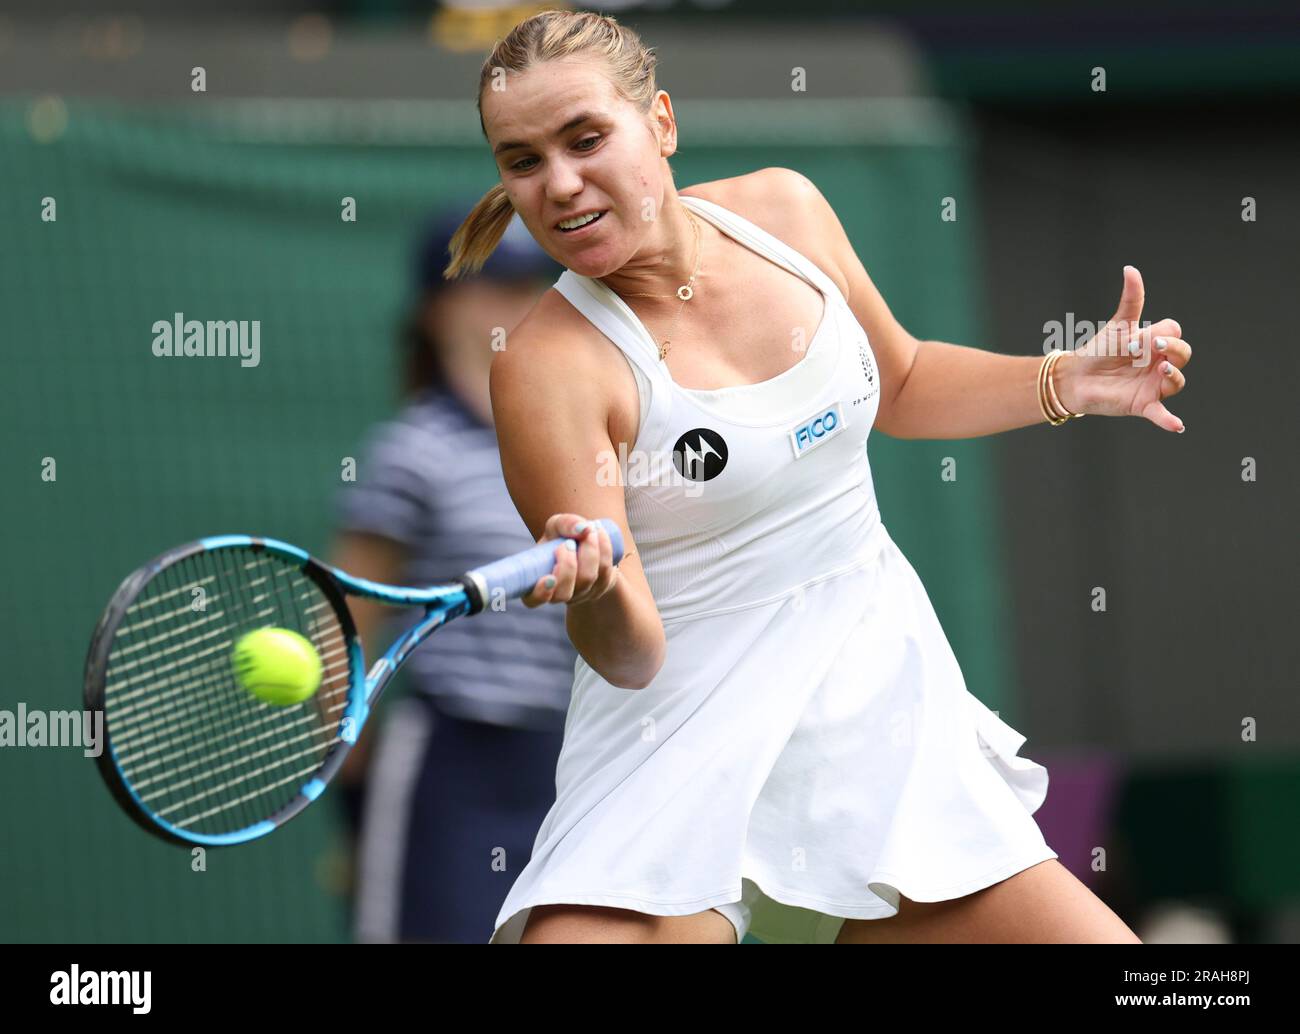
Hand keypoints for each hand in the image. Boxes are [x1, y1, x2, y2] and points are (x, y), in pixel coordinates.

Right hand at [520, 513, 619, 607]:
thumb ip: (564, 524)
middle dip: (568, 564)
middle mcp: (558, 595)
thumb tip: (584, 529)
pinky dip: (604, 549)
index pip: (533, 600)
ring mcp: (581, 595)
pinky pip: (605, 572)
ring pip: (587, 580)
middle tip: (569, 543)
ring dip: (589, 551)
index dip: (540, 593)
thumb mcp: (556, 527)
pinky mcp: (600, 588)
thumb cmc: (561, 537)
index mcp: (537, 584)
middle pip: (564, 592)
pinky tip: (599, 533)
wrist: (584, 542)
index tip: (549, 578)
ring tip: (589, 530)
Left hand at [1059, 266, 1191, 432]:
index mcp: (1155, 342)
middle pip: (1183, 354)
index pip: (1173, 331)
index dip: (1162, 332)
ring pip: (1177, 381)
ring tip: (1162, 370)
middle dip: (1173, 348)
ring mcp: (1153, 385)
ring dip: (1173, 376)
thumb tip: (1131, 269)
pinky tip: (1176, 426)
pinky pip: (1161, 414)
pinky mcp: (1142, 404)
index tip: (1138, 336)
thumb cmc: (1099, 350)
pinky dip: (1169, 420)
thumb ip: (1130, 300)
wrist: (1074, 377)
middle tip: (1152, 346)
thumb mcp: (1117, 325)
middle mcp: (1159, 363)